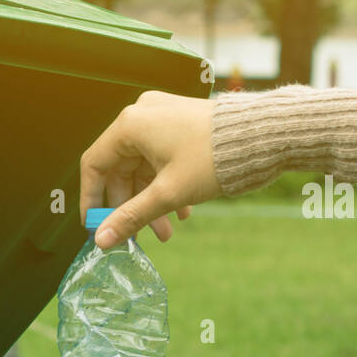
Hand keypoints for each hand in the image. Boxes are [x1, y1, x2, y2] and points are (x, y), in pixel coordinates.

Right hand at [79, 91, 219, 248]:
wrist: (265, 134)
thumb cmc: (213, 158)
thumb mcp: (167, 194)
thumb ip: (130, 217)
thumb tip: (101, 241)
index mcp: (130, 125)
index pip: (94, 165)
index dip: (92, 199)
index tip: (95, 226)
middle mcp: (142, 115)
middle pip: (121, 170)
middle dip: (131, 206)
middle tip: (140, 236)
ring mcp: (163, 117)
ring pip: (144, 168)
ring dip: (151, 201)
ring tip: (167, 231)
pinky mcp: (180, 123)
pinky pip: (162, 159)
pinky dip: (166, 186)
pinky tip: (182, 212)